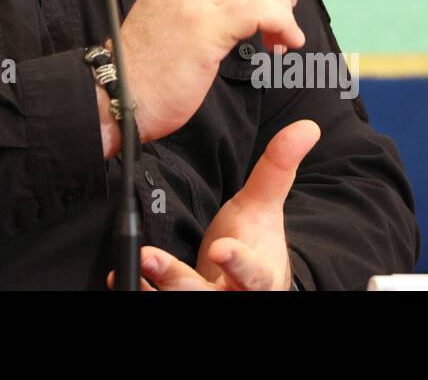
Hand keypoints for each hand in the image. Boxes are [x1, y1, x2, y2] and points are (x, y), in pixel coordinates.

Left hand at [104, 120, 321, 290]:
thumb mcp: (263, 206)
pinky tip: (120, 275)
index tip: (222, 248)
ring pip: (180, 300)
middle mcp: (232, 296)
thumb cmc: (254, 241)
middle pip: (205, 294)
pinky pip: (156, 301)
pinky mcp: (178, 301)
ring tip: (135, 262)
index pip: (253, 273)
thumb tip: (307, 126)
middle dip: (177, 279)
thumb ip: (278, 168)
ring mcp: (205, 300)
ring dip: (154, 286)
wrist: (246, 281)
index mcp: (258, 275)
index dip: (238, 263)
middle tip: (151, 257)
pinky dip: (137, 288)